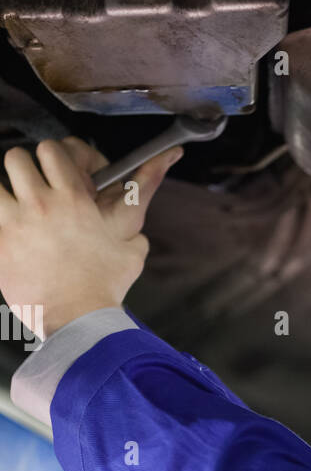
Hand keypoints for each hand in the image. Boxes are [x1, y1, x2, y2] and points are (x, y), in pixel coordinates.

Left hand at [0, 136, 181, 339]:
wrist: (79, 320)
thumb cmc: (104, 289)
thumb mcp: (131, 253)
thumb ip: (133, 233)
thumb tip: (138, 230)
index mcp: (74, 200)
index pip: (51, 150)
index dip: (51, 157)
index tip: (53, 172)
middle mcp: (42, 205)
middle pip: (16, 158)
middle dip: (22, 169)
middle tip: (29, 186)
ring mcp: (15, 224)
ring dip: (3, 193)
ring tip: (12, 207)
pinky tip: (7, 235)